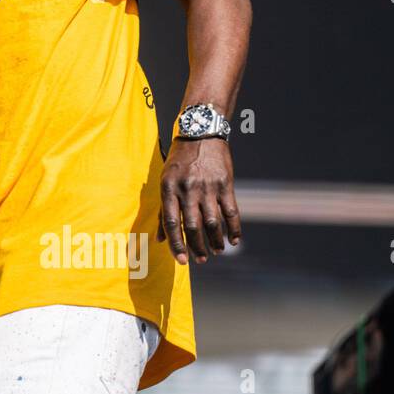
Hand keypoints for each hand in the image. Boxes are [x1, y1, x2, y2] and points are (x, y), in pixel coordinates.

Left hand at [157, 138, 241, 264]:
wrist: (201, 133)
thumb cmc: (179, 161)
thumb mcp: (165, 180)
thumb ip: (162, 210)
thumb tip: (159, 239)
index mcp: (169, 189)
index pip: (171, 223)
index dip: (176, 244)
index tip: (181, 261)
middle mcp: (188, 189)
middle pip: (192, 226)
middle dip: (197, 247)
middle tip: (200, 259)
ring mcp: (208, 187)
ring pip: (213, 222)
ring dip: (215, 241)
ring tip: (216, 252)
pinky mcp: (226, 184)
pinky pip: (231, 212)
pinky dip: (234, 228)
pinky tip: (233, 240)